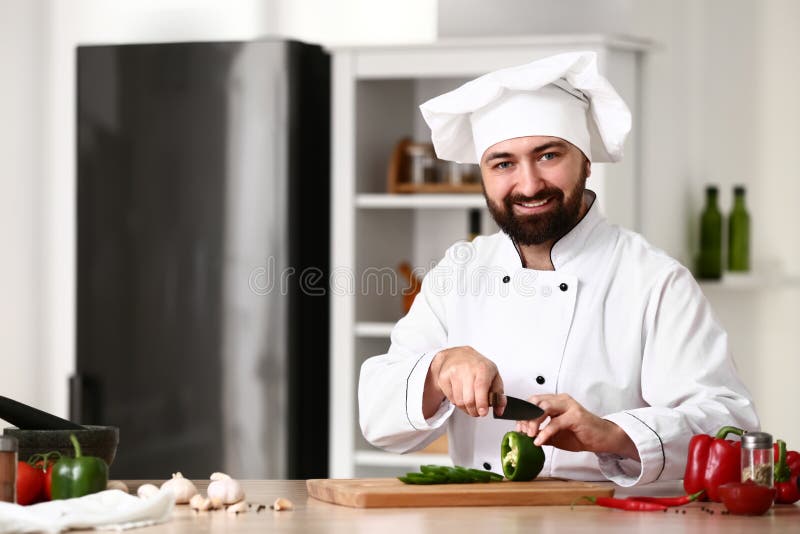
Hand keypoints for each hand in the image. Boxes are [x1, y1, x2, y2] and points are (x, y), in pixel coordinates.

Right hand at [424, 346, 505, 417]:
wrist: (457, 355)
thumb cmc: (478, 367)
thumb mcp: (494, 376)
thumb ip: (499, 394)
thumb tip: (499, 410)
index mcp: (482, 368)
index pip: (481, 386)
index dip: (482, 402)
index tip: (483, 412)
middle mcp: (467, 368)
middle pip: (469, 399)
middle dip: (474, 411)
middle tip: (477, 412)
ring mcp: (453, 372)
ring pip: (459, 401)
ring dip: (465, 408)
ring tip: (470, 403)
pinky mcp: (443, 378)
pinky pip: (451, 399)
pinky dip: (457, 402)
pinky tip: (461, 395)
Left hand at [515, 394, 639, 459]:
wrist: (603, 439)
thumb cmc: (580, 435)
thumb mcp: (556, 436)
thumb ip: (541, 433)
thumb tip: (524, 437)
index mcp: (555, 401)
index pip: (532, 402)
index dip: (523, 414)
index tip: (518, 428)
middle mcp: (561, 400)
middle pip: (535, 401)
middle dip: (525, 416)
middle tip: (522, 431)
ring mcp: (569, 406)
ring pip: (543, 408)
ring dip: (533, 422)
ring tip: (529, 435)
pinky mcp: (576, 415)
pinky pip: (555, 423)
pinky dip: (544, 432)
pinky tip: (539, 441)